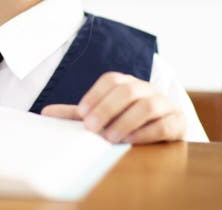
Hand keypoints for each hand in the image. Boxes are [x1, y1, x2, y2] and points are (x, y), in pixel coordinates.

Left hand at [41, 71, 185, 143]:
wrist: (165, 129)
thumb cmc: (127, 121)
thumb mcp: (102, 116)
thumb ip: (77, 116)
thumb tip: (43, 114)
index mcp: (127, 83)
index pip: (111, 80)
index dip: (95, 94)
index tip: (81, 112)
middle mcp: (146, 89)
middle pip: (128, 90)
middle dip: (107, 108)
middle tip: (91, 127)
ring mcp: (164, 104)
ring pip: (147, 105)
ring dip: (126, 121)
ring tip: (110, 137)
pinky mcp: (177, 122)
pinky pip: (164, 124)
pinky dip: (147, 132)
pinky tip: (132, 140)